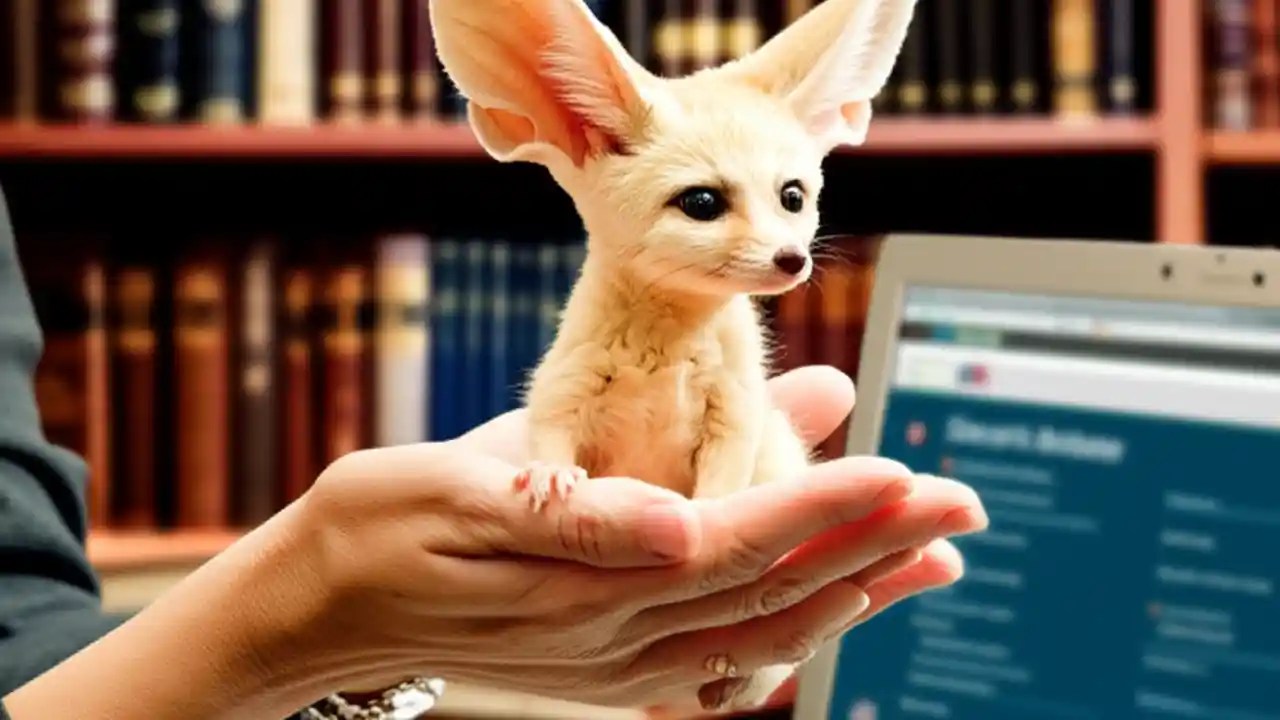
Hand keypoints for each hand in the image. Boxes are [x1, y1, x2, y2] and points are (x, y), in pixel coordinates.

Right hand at [265, 364, 974, 711]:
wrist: (322, 602)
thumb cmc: (380, 526)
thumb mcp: (457, 492)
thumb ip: (573, 510)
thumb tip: (683, 520)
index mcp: (586, 582)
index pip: (736, 544)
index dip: (825, 509)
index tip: (904, 471)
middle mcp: (617, 632)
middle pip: (773, 589)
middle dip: (873, 544)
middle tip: (961, 505)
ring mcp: (616, 657)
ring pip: (763, 628)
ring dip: (854, 590)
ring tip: (929, 556)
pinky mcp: (607, 658)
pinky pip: (724, 654)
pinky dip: (792, 625)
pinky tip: (831, 606)